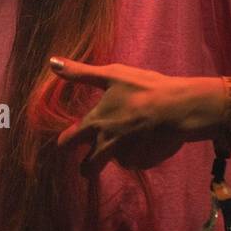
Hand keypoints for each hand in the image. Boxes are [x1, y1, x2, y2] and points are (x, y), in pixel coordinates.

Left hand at [51, 56, 203, 175]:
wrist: (178, 108)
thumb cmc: (144, 88)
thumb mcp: (111, 75)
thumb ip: (80, 73)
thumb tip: (52, 62)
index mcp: (95, 124)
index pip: (67, 142)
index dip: (65, 142)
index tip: (67, 142)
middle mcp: (106, 145)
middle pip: (87, 168)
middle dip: (87, 166)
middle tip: (91, 161)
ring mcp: (126, 156)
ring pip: (116, 161)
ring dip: (119, 153)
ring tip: (133, 135)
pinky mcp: (144, 162)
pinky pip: (137, 161)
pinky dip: (139, 153)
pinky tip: (149, 138)